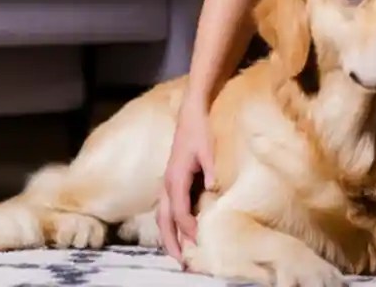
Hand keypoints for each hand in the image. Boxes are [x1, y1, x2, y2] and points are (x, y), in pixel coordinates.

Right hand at [156, 99, 215, 264]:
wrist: (190, 113)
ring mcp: (167, 183)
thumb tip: (213, 187)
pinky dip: (170, 224)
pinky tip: (180, 232)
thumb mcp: (207, 148)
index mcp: (176, 177)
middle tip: (181, 262)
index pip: (179, 210)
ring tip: (178, 254)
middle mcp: (168, 183)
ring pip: (162, 216)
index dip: (187, 228)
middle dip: (170, 242)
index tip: (198, 241)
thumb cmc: (199, 130)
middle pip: (164, 219)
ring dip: (168, 236)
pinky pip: (167, 208)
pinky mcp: (172, 181)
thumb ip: (210, 168)